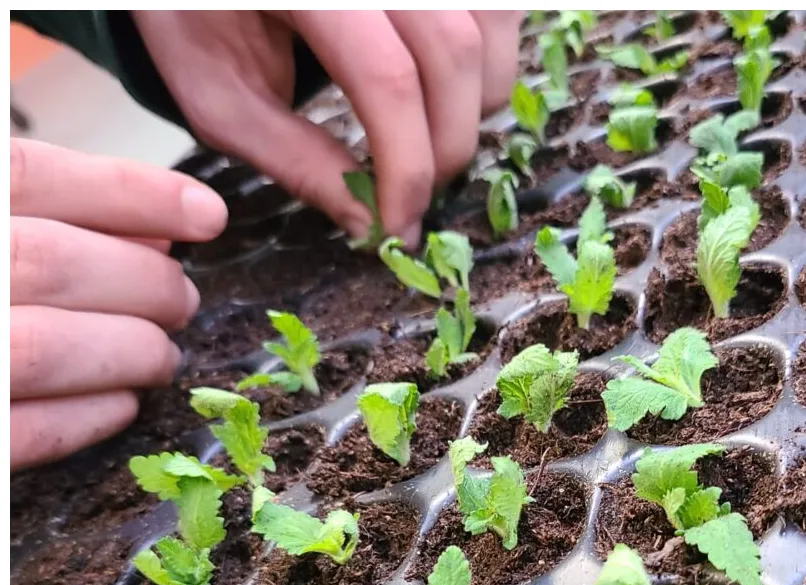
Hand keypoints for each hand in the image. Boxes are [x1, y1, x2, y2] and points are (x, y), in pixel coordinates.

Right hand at [10, 138, 227, 468]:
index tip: (206, 214)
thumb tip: (154, 225)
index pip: (29, 177)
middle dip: (143, 283)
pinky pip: (22, 433)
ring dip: (127, 353)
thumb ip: (31, 210)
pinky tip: (121, 404)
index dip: (130, 193)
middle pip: (52, 266)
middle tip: (180, 297)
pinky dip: (85, 418)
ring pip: (44, 351)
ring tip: (160, 353)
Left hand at [131, 11, 524, 244]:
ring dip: (478, 106)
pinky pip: (498, 9)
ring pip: (490, 29)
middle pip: (453, 53)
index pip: (387, 78)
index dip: (407, 168)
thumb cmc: (194, 14)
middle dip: (448, 148)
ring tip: (432, 146)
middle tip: (417, 198)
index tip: (399, 228)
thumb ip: (294, 160)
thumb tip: (369, 225)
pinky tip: (448, 96)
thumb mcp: (219, 95)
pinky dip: (489, 63)